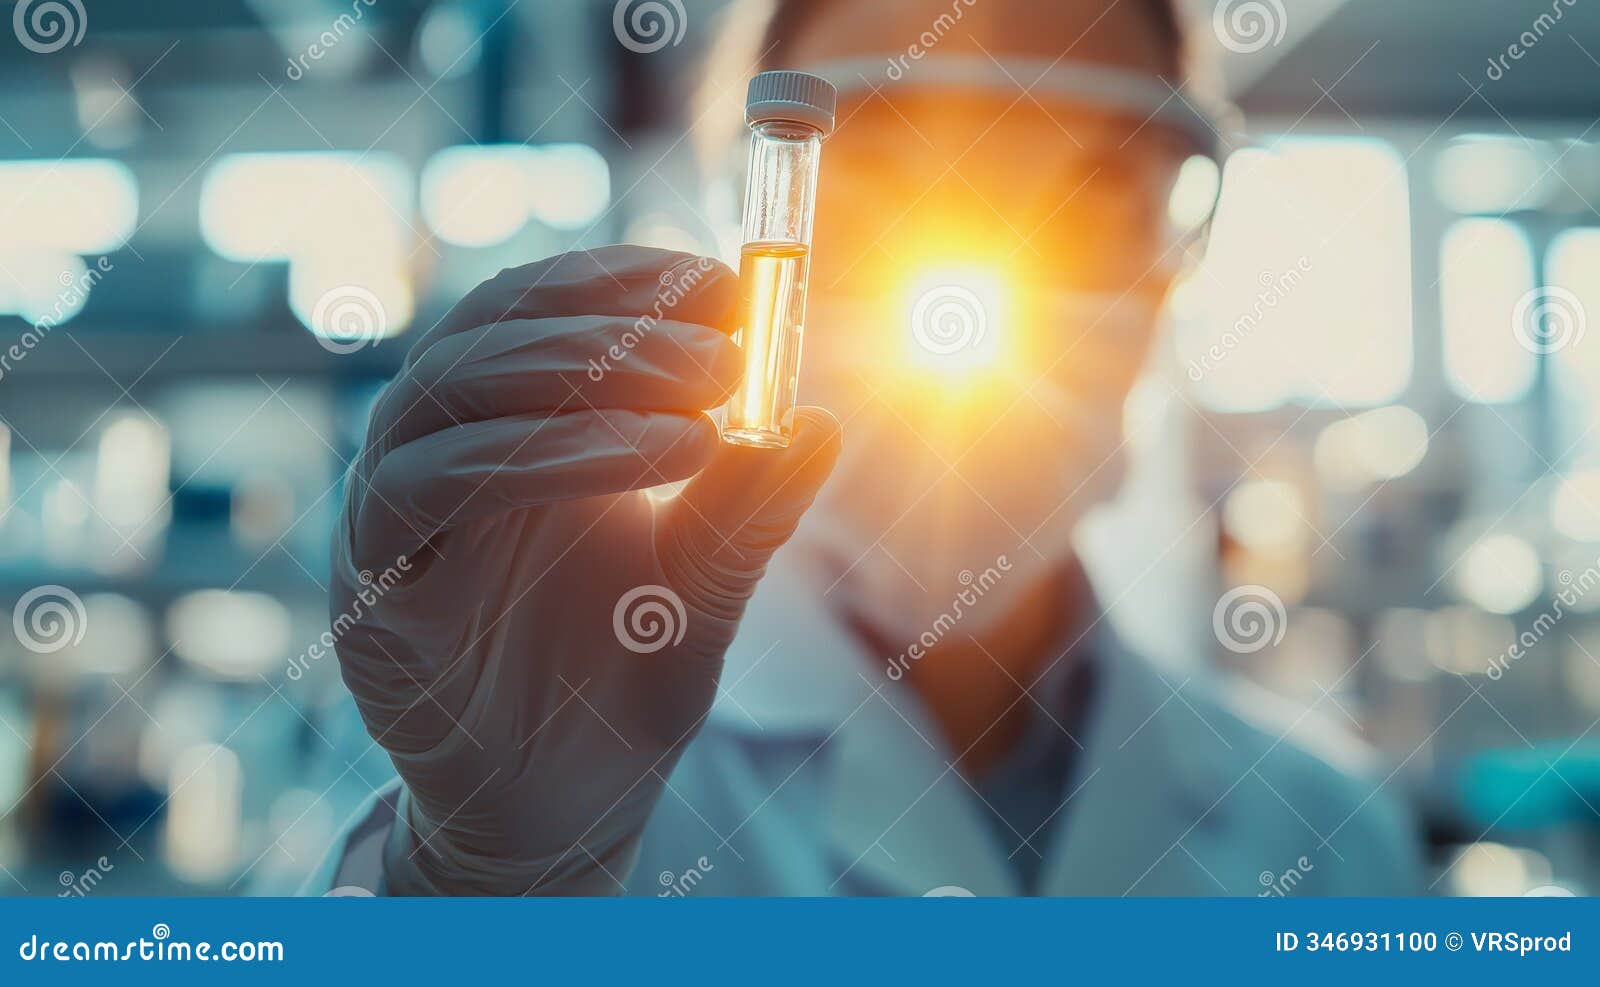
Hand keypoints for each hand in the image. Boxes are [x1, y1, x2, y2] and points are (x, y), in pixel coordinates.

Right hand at [330, 246, 840, 893]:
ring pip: (452, 392)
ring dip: (580, 380)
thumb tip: (817, 419)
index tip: (722, 278)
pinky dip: (529, 458)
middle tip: (724, 352)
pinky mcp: (368, 583)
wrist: (560, 813)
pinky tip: (642, 457)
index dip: (625, 280)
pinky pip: (417, 489)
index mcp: (520, 432)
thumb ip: (745, 510)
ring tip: (701, 413)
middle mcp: (449, 451)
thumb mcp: (703, 591)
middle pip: (495, 334)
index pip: (547, 310)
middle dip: (616, 328)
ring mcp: (399, 511)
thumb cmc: (623, 686)